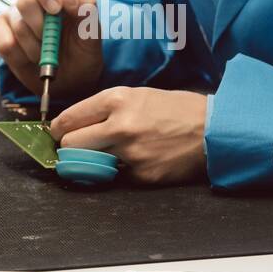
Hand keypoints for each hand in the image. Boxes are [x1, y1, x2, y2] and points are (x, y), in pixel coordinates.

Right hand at [0, 0, 103, 99]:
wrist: (72, 79)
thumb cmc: (82, 50)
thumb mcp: (92, 31)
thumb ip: (84, 8)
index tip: (55, 8)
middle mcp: (30, 0)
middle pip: (25, 1)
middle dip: (43, 27)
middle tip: (55, 40)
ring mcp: (13, 18)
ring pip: (18, 27)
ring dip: (37, 47)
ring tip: (48, 53)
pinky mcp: (1, 37)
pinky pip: (5, 44)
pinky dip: (22, 57)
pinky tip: (32, 59)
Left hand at [50, 87, 208, 185]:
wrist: (214, 129)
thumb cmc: (178, 109)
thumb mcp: (139, 95)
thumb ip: (107, 109)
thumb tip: (77, 124)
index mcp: (117, 99)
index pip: (69, 118)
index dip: (59, 129)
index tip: (58, 133)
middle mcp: (120, 125)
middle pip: (71, 144)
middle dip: (70, 147)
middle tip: (78, 148)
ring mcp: (130, 153)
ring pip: (91, 163)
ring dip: (96, 160)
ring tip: (114, 153)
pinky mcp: (141, 175)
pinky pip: (118, 176)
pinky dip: (123, 171)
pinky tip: (141, 161)